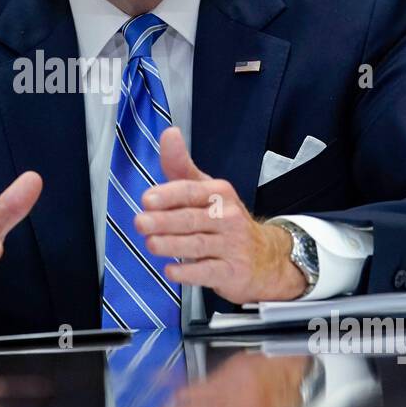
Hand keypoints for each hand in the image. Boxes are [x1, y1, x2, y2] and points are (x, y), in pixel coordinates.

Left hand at [133, 128, 304, 304]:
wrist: (264, 257)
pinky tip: (171, 270)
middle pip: (192, 218)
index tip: (147, 199)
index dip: (169, 195)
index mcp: (219, 193)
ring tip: (150, 244)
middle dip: (165, 221)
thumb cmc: (225, 221)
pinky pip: (208, 272)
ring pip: (198, 245)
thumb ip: (181, 166)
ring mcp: (232, 246)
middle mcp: (227, 217)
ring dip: (172, 245)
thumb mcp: (206, 190)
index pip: (191, 191)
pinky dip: (189, 272)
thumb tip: (169, 134)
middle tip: (141, 222)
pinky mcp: (232, 272)